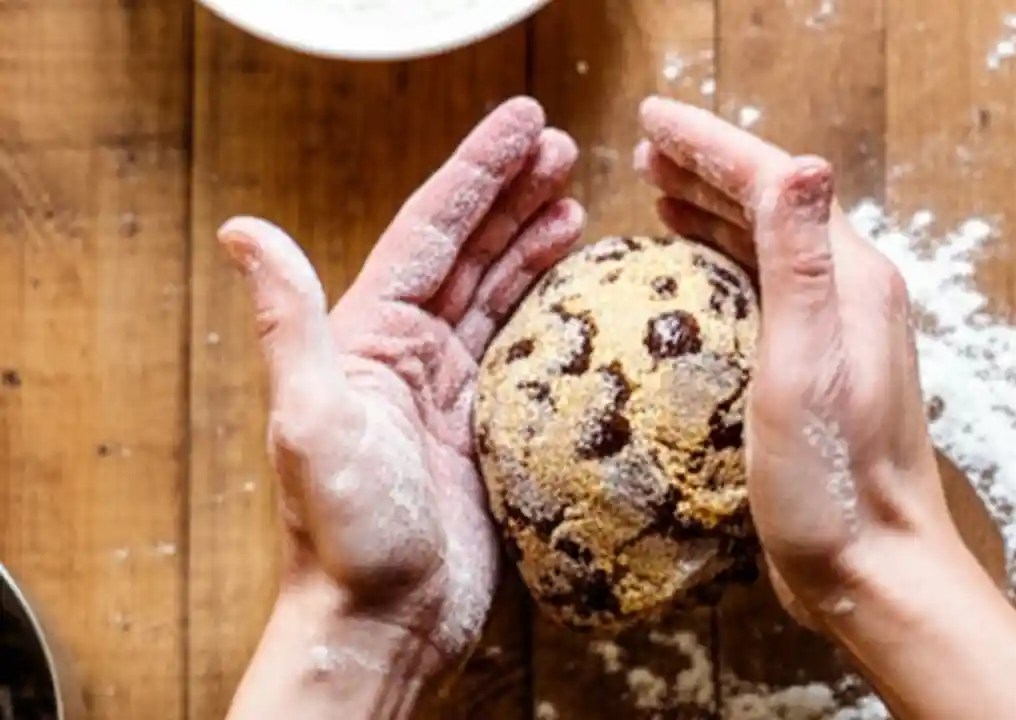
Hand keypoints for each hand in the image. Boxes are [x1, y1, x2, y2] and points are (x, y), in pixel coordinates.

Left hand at [219, 97, 582, 712]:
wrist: (383, 623)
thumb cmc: (342, 534)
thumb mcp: (309, 420)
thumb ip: (290, 323)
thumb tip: (244, 230)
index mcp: (371, 337)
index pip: (433, 232)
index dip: (480, 172)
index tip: (526, 125)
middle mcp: (409, 353)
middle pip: (471, 252)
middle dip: (515, 195)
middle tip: (564, 148)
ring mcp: (450, 392)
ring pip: (498, 295)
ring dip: (533, 245)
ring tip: (576, 201)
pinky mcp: (487, 430)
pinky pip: (523, 351)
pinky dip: (549, 311)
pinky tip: (576, 288)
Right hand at [636, 96, 1015, 719]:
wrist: (875, 569)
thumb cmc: (834, 484)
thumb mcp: (805, 368)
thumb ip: (800, 263)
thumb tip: (798, 162)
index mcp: (848, 281)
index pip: (774, 181)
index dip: (709, 143)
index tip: (651, 120)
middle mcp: (849, 295)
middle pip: (774, 205)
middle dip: (710, 168)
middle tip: (648, 149)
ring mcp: (838, 334)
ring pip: (768, 247)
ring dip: (715, 213)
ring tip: (662, 196)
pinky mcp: (819, 373)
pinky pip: (765, 293)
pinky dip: (724, 266)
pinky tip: (695, 278)